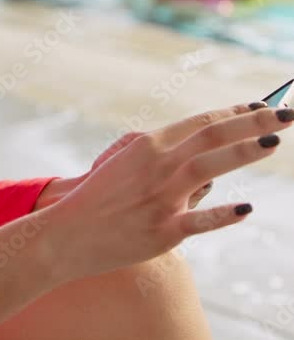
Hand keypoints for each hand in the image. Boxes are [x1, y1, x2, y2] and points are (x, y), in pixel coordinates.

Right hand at [45, 102, 292, 283]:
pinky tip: (247, 207)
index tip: (262, 106)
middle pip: (213, 135)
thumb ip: (165, 155)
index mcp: (151, 144)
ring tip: (274, 143)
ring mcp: (161, 197)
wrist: (68, 233)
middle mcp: (158, 165)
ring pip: (209, 167)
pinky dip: (224, 214)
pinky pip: (199, 221)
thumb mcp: (128, 162)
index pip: (202, 122)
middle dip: (253, 122)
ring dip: (244, 151)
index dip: (236, 113)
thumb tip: (206, 159)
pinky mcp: (162, 232)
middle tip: (286, 114)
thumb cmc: (102, 196)